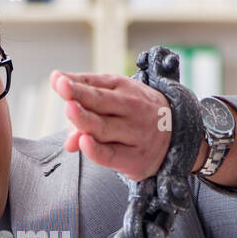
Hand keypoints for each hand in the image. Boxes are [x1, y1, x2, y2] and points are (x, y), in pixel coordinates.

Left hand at [50, 69, 171, 181]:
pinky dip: (96, 150)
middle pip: (100, 102)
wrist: (179, 135)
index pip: (96, 84)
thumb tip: (68, 139)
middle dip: (80, 95)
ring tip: (69, 109)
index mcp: (124, 89)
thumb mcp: (118, 101)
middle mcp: (131, 109)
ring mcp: (133, 134)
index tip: (57, 79)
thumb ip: (88, 110)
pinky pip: (110, 155)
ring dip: (85, 119)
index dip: (75, 83)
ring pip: (104, 127)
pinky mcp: (133, 159)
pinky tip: (84, 142)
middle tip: (64, 88)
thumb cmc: (136, 115)